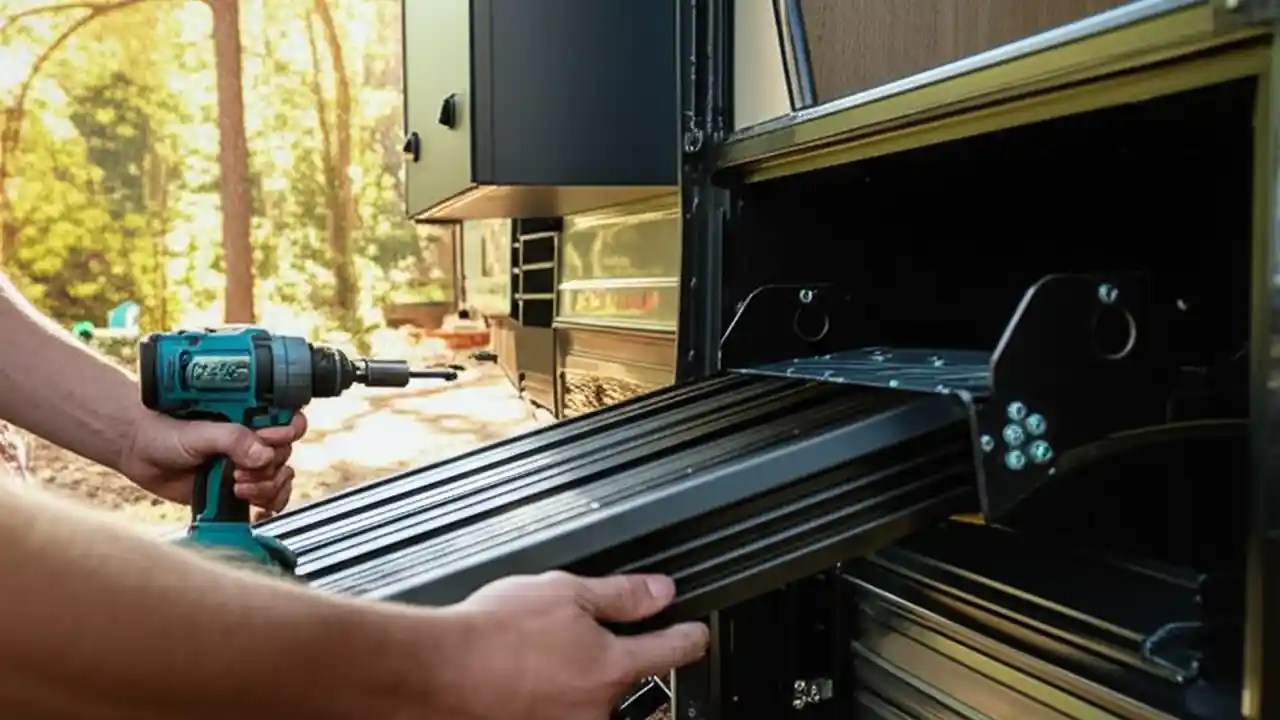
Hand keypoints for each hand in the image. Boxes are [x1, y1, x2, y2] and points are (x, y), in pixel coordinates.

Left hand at [118, 410, 307, 518]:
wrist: (137, 453)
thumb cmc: (163, 431)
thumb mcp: (198, 432)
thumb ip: (232, 439)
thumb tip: (264, 454)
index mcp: (249, 415)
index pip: (289, 421)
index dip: (285, 433)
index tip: (266, 440)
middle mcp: (253, 438)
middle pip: (286, 455)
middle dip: (267, 468)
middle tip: (239, 471)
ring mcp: (247, 464)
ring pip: (280, 478)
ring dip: (265, 488)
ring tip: (237, 487)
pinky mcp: (239, 487)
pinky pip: (270, 497)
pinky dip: (268, 503)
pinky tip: (254, 506)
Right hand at [445, 571, 708, 719]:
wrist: (439, 671)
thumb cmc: (494, 633)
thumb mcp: (566, 592)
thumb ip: (621, 596)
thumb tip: (662, 593)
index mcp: (612, 668)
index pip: (672, 652)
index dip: (689, 637)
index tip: (695, 633)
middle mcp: (597, 709)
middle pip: (625, 680)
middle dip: (609, 658)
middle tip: (569, 636)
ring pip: (589, 700)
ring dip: (574, 680)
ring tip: (534, 656)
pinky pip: (557, 709)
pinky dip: (548, 693)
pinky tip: (521, 675)